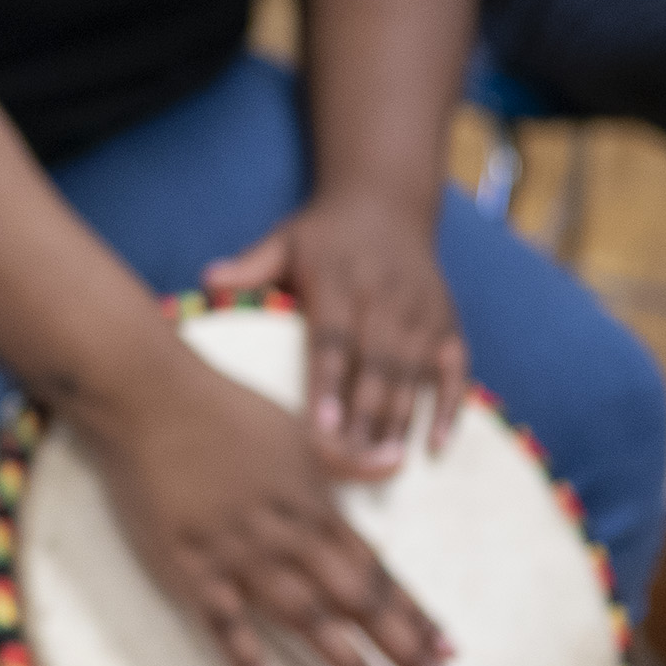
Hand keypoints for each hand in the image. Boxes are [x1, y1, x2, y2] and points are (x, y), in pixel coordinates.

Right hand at [73, 343, 458, 665]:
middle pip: (360, 604)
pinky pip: (225, 627)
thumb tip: (399, 460)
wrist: (151, 397)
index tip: (451, 654)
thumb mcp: (298, 427)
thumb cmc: (224, 409)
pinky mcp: (193, 568)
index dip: (416, 615)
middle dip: (409, 651)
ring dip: (355, 663)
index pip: (378, 572)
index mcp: (315, 508)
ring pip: (309, 620)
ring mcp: (241, 556)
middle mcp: (289, 538)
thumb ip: (348, 457)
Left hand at [202, 194, 467, 470]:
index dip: (328, 388)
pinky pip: (456, 370)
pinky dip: (451, 408)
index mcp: (341, 281)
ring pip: (414, 374)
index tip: (320, 432)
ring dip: (401, 421)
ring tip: (382, 465)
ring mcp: (423, 312)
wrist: (387, 200)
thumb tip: (209, 279)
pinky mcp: (449, 322)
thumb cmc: (323, 233)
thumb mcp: (284, 240)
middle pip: (377, 365)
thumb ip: (251, 265)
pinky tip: (436, 446)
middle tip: (351, 465)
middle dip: (366, 417)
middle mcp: (386, 297)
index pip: (333, 341)